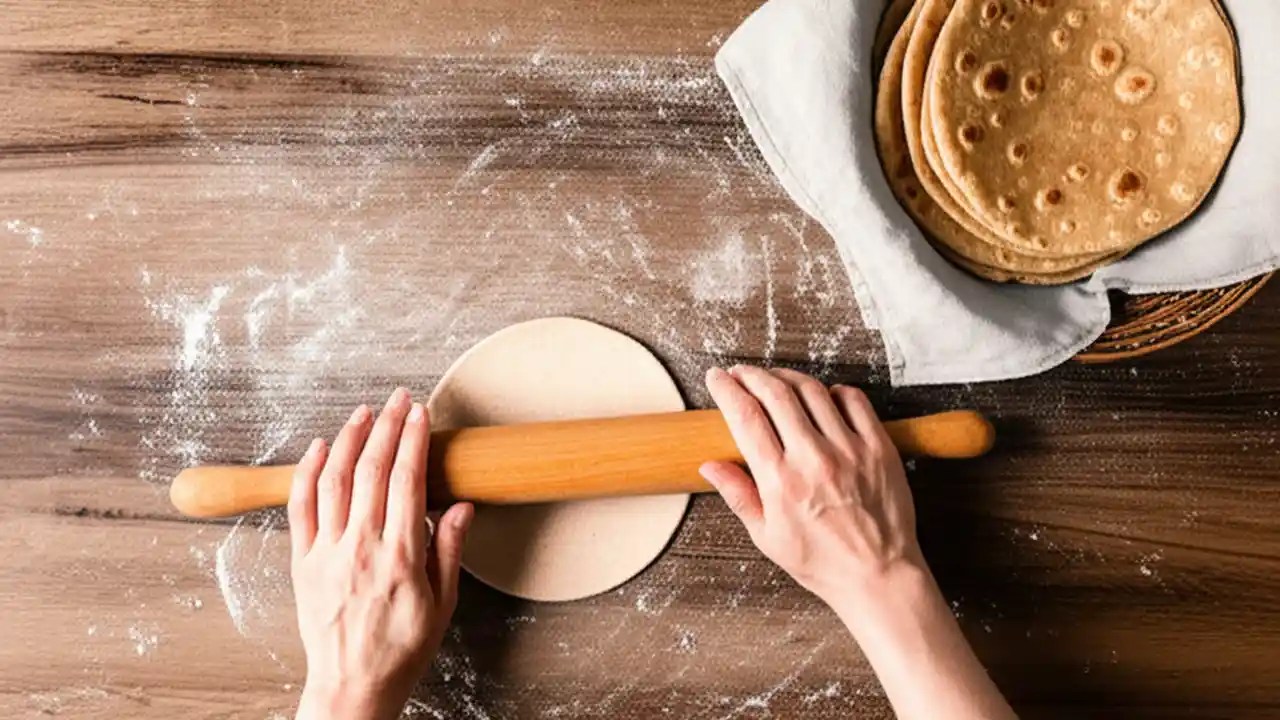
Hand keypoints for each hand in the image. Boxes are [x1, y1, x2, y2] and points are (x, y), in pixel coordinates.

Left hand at [288, 388, 473, 719]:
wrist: (353, 686)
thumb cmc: (400, 649)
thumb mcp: (442, 604)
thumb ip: (448, 550)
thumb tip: (461, 507)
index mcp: (400, 557)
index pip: (407, 481)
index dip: (413, 440)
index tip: (420, 414)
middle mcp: (360, 548)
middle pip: (371, 470)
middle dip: (386, 426)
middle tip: (398, 400)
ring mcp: (327, 553)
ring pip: (333, 480)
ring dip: (348, 439)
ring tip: (363, 412)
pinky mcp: (302, 562)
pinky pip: (300, 506)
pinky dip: (307, 472)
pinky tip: (319, 448)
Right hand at [700, 366, 921, 602]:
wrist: (879, 575)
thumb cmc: (823, 562)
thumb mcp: (767, 537)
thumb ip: (738, 495)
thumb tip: (709, 466)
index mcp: (780, 481)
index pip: (745, 416)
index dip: (726, 389)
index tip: (717, 378)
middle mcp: (813, 458)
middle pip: (775, 393)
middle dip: (751, 375)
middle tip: (741, 373)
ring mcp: (849, 449)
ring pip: (812, 390)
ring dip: (787, 377)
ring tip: (775, 380)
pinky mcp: (878, 447)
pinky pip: (854, 400)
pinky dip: (833, 390)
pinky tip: (823, 396)